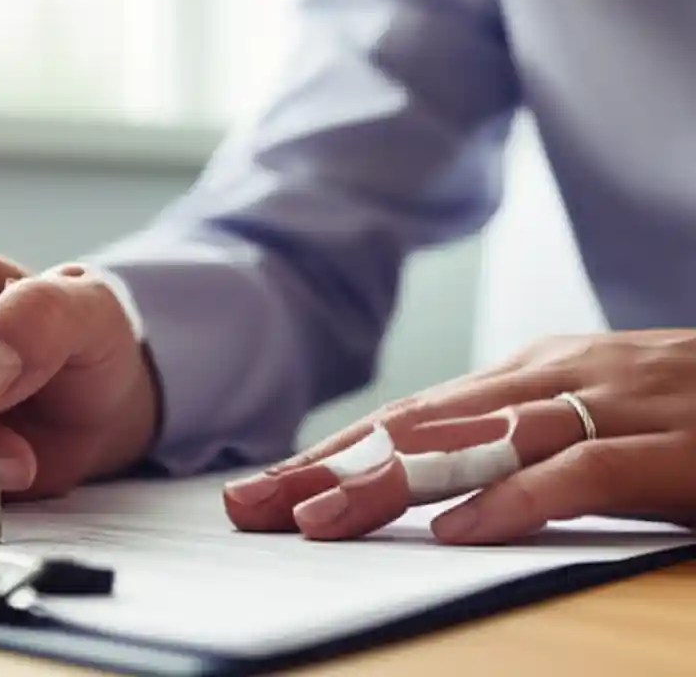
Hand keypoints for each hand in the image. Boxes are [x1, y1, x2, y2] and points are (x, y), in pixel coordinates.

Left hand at [223, 330, 695, 543]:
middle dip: (327, 470)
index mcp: (530, 373)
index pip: (406, 418)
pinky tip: (459, 530)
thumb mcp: (589, 414)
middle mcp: (555, 378)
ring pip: (477, 444)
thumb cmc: (691, 409)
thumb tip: (427, 480)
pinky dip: (518, 499)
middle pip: (419, 428)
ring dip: (391, 484)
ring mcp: (614, 405)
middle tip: (251, 508)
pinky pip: (583, 472)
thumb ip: (513, 438)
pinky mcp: (674, 446)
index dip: (327, 455)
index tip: (260, 492)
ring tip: (317, 521)